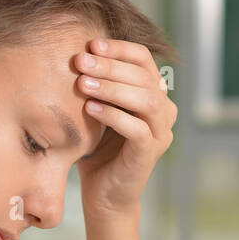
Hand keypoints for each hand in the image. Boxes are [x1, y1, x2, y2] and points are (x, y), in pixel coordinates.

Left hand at [72, 38, 176, 220]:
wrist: (104, 194)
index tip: (91, 45)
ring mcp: (161, 133)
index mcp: (154, 93)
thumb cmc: (97, 148)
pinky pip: (138, 129)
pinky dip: (113, 116)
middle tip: (80, 61)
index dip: (119, 49)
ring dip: (113, 88)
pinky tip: (89, 109)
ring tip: (82, 83)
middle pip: (145, 77)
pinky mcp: (151, 153)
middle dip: (110, 66)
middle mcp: (164, 110)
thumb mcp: (96, 109)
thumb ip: (95, 84)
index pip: (144, 59)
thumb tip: (74, 51)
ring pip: (147, 100)